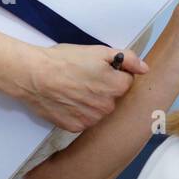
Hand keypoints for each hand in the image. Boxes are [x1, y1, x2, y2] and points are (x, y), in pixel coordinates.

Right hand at [20, 44, 148, 132]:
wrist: (34, 75)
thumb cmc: (63, 61)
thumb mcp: (98, 51)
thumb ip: (127, 59)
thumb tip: (145, 68)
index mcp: (116, 87)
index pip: (126, 82)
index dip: (113, 74)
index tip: (99, 69)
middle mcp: (107, 107)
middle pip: (113, 97)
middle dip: (103, 88)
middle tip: (84, 77)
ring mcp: (91, 119)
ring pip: (99, 110)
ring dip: (91, 102)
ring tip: (73, 88)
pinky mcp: (76, 127)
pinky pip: (84, 120)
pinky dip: (78, 112)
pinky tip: (67, 100)